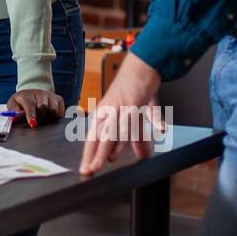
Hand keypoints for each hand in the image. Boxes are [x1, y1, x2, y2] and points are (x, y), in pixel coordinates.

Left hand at [7, 88, 64, 127]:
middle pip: (43, 107)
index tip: (32, 123)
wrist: (32, 95)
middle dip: (40, 117)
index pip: (30, 104)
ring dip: (47, 118)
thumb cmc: (21, 103)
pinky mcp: (59, 100)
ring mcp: (51, 95)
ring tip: (41, 118)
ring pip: (53, 110)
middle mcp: (40, 93)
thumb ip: (13, 111)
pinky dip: (54, 118)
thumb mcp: (13, 105)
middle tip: (35, 122)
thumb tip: (14, 117)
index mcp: (26, 94)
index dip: (31, 115)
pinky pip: (60, 113)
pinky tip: (48, 116)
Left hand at [79, 51, 163, 175]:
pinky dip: (144, 128)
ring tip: (109, 161)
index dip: (90, 154)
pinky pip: (137, 117)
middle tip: (90, 171)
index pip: (94, 138)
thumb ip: (138, 138)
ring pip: (116, 128)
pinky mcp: (134, 100)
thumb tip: (142, 157)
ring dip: (112, 145)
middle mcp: (109, 111)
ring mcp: (120, 106)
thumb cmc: (135, 90)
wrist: (140, 65)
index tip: (85, 170)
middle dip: (95, 155)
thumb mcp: (136, 117)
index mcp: (104, 115)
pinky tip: (151, 139)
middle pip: (101, 136)